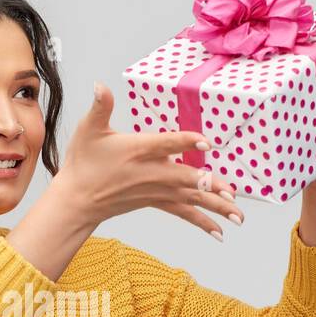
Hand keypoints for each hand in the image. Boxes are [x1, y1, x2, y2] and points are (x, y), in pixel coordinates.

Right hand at [51, 81, 243, 239]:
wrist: (77, 200)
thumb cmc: (83, 162)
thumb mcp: (88, 129)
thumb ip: (99, 106)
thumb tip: (99, 85)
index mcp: (137, 150)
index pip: (166, 144)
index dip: (186, 142)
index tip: (207, 142)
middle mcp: (150, 173)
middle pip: (185, 178)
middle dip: (210, 185)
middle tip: (232, 192)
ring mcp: (155, 191)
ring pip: (190, 198)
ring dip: (215, 207)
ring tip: (238, 215)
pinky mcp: (157, 202)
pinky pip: (183, 213)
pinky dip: (202, 222)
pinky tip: (220, 231)